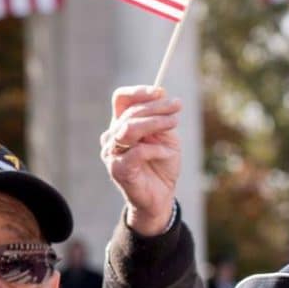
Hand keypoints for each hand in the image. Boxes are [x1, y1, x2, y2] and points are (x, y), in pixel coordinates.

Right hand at [100, 86, 181, 236]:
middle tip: (177, 106)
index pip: (121, 100)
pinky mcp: (118, 170)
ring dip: (155, 122)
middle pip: (129, 112)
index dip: (139, 92)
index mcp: (121, 125)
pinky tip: (168, 153)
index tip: (160, 92)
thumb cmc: (162, 164)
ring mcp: (111, 154)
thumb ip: (159, 117)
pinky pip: (138, 152)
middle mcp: (112, 137)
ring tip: (174, 122)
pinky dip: (157, 149)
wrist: (162, 195)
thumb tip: (161, 93)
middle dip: (156, 107)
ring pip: (129, 129)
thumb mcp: (165, 135)